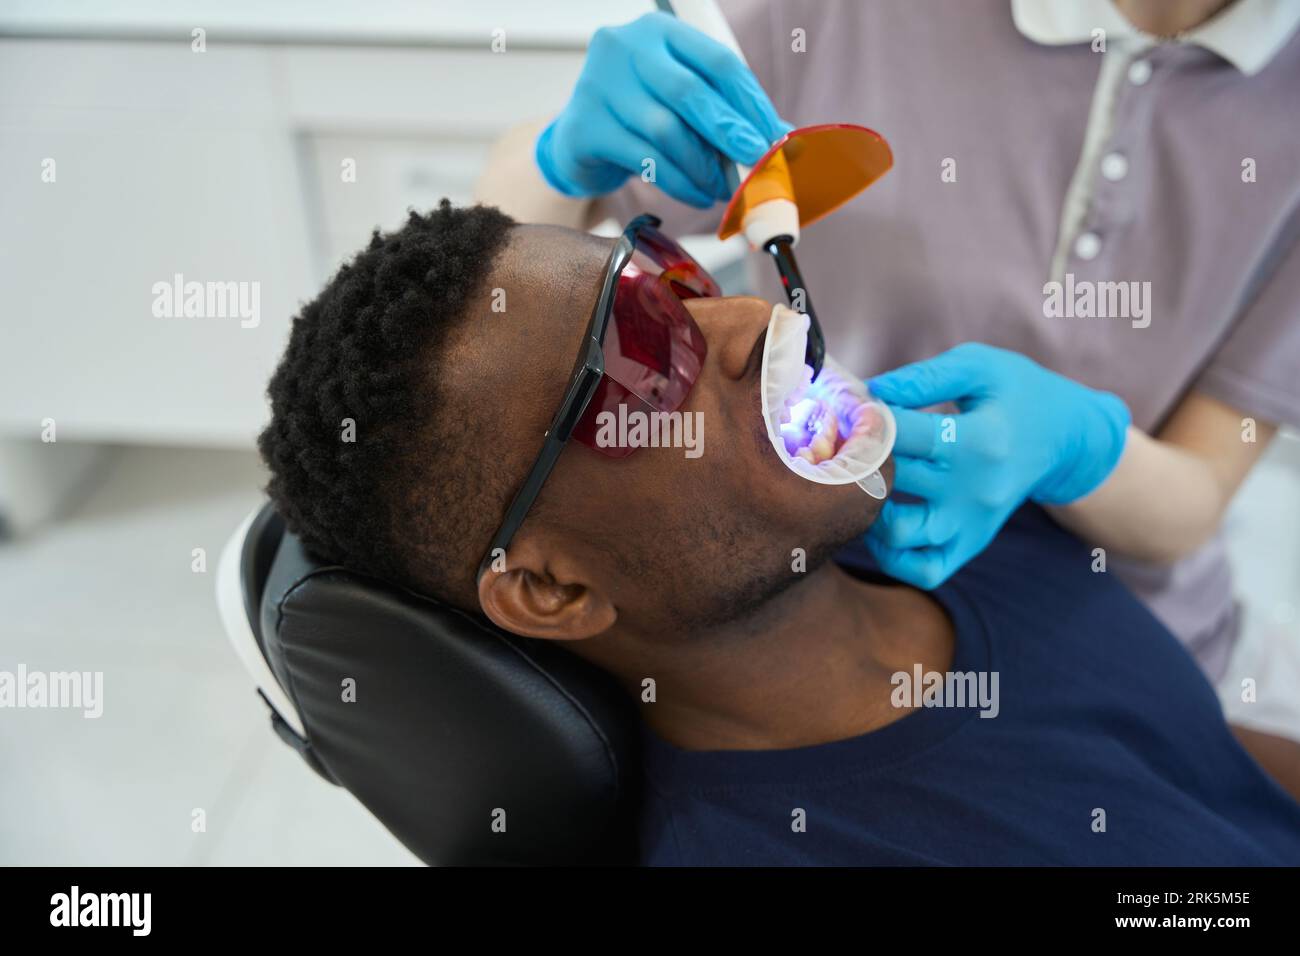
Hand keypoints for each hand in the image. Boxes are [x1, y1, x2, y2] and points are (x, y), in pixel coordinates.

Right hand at [535, 12, 790, 207]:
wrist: (580, 139)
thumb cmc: (642, 115)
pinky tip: (697, 194)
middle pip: (690, 92)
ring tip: (723, 188)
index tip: (776, 137)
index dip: (752, 102)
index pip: (717, 62)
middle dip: (730, 132)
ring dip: (703, 166)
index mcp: (660, 31)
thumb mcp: (684, 104)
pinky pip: (645, 159)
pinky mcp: (586, 126)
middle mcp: (625, 47)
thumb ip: (726, 113)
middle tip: (757, 162)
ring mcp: (599, 84)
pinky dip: (679, 182)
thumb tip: (782, 140)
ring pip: (666, 130)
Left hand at [864, 342, 1129, 587]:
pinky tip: (881, 519)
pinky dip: (891, 555)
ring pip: (897, 535)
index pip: (900, 434)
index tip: (853, 407)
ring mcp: (972, 523)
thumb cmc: (1015, 393)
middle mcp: (975, 489)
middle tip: (841, 442)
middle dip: (852, 459)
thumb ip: (922, 378)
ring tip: (860, 483)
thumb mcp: (979, 367)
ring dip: (864, 509)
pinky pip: (923, 571)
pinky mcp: (970, 544)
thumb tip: (870, 394)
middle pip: (889, 481)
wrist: (1064, 439)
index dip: (865, 418)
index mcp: (979, 440)